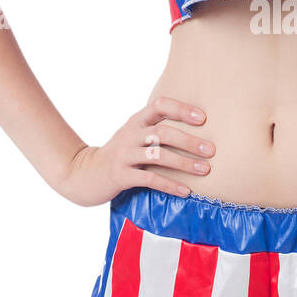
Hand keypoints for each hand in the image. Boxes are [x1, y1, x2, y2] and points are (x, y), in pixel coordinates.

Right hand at [53, 96, 214, 206]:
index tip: (203, 119)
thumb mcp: (133, 136)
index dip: (181, 109)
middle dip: (190, 141)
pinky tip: (186, 191)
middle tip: (212, 150)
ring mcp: (124, 155)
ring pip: (158, 155)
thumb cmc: (119, 155)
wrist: (83, 174)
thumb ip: (155, 130)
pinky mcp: (120, 176)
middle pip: (163, 132)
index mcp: (136, 121)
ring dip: (185, 163)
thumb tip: (195, 130)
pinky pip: (149, 179)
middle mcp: (130, 134)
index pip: (159, 105)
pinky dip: (170, 185)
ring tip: (205, 170)